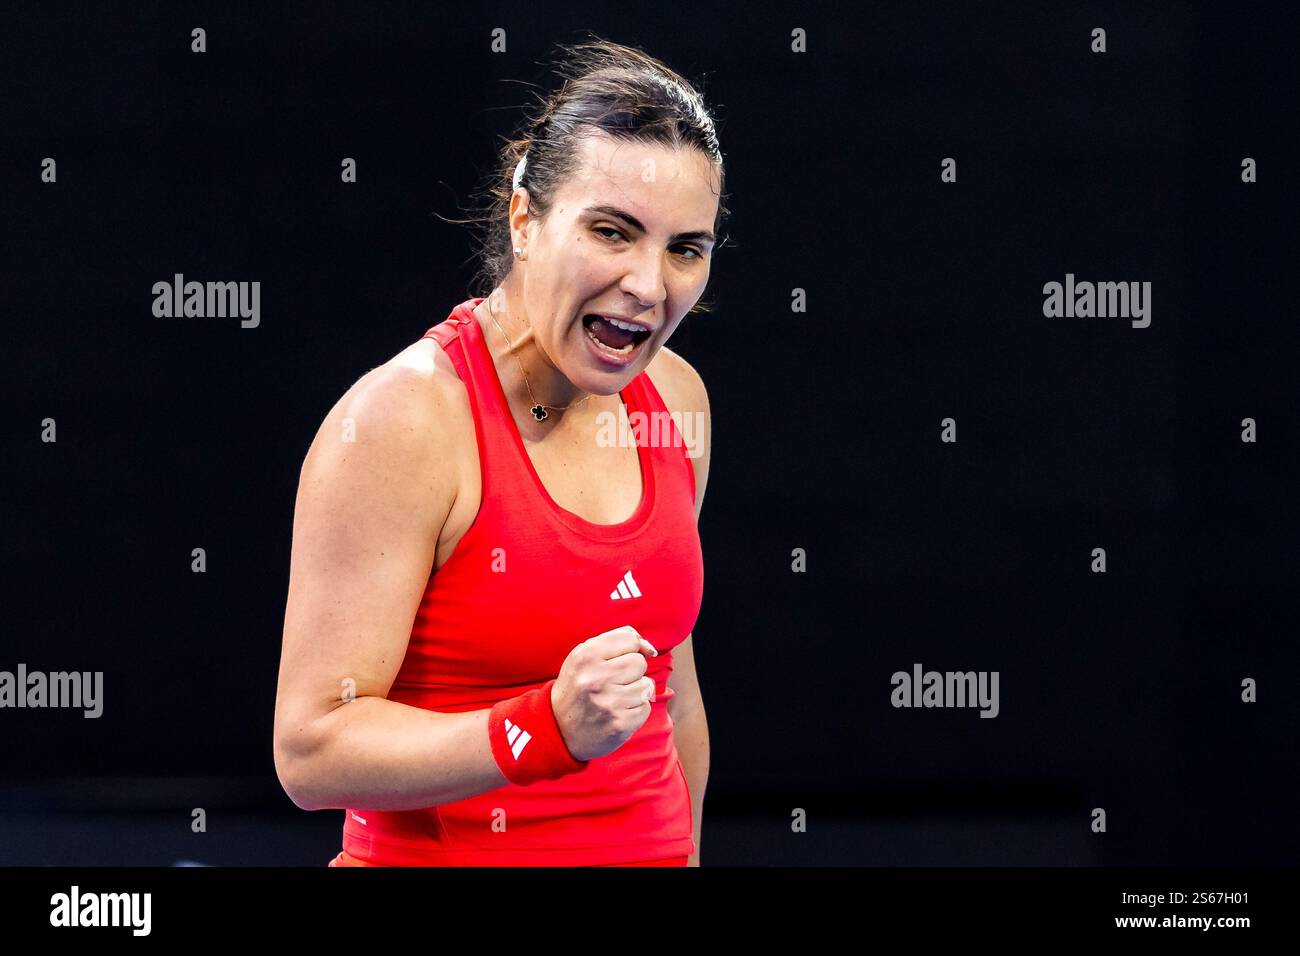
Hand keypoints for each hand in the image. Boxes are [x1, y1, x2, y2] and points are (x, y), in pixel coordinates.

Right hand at [550, 626, 658, 761]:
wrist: (559, 728)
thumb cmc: (578, 686)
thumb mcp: (584, 656)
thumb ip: (617, 640)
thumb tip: (650, 650)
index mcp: (586, 656)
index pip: (630, 639)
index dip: (629, 649)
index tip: (617, 659)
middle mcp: (596, 678)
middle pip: (640, 662)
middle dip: (631, 671)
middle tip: (612, 681)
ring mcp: (609, 703)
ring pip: (646, 685)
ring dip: (635, 691)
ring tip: (614, 697)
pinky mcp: (620, 724)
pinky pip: (645, 707)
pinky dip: (635, 710)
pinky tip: (617, 712)